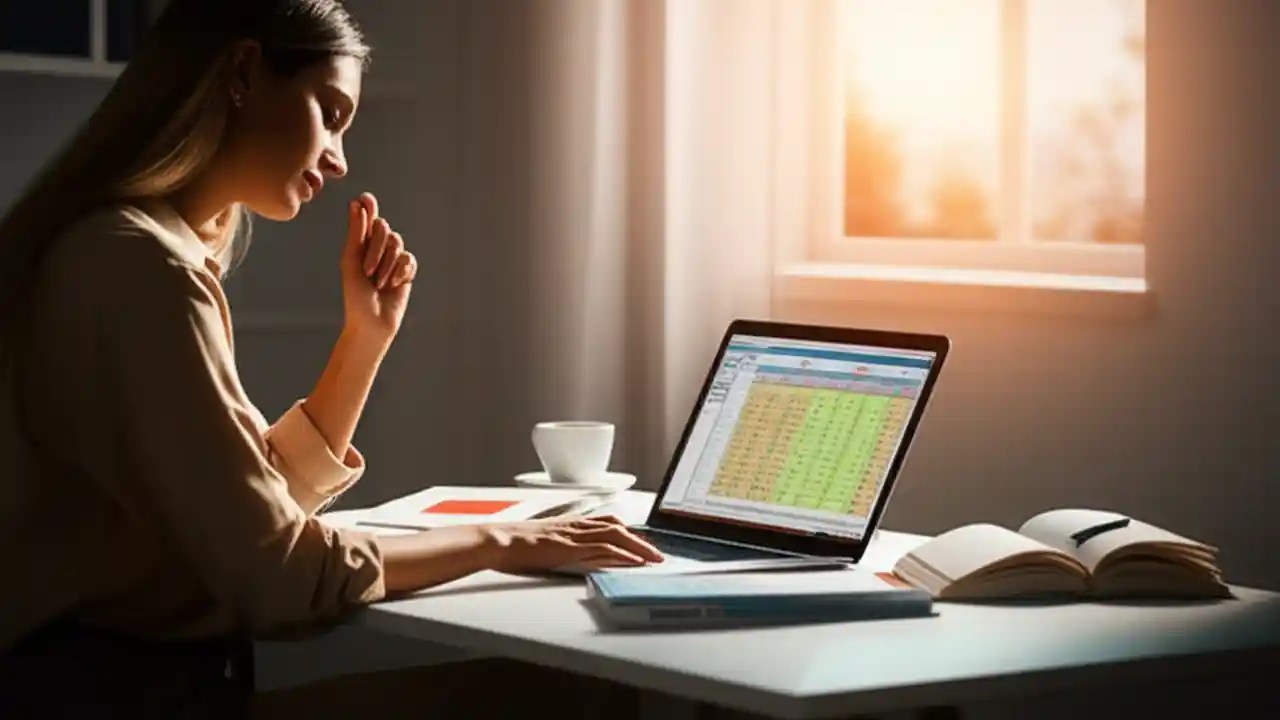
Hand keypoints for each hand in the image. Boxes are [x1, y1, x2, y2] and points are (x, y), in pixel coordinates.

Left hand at [341, 192, 416, 340]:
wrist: (372, 323)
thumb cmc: (355, 296)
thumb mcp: (351, 262)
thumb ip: (356, 233)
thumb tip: (356, 204)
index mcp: (360, 244)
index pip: (367, 217)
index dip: (368, 206)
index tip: (365, 199)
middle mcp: (377, 248)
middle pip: (383, 228)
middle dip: (375, 249)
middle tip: (367, 272)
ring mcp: (393, 259)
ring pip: (397, 243)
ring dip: (387, 265)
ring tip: (379, 283)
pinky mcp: (406, 271)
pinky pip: (408, 259)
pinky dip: (400, 272)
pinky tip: (394, 285)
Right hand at [480, 515, 664, 573]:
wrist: (494, 541)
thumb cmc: (511, 544)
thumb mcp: (541, 540)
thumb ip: (558, 544)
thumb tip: (569, 554)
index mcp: (569, 523)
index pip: (607, 522)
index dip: (628, 532)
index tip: (643, 542)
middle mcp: (574, 526)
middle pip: (617, 527)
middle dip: (640, 540)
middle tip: (657, 555)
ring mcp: (572, 536)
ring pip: (615, 535)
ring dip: (638, 547)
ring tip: (654, 560)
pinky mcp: (568, 548)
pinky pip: (600, 549)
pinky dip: (621, 555)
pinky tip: (632, 562)